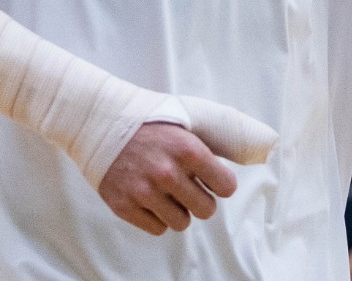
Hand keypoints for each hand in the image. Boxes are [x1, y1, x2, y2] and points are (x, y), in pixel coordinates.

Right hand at [98, 122, 236, 235]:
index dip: (220, 184)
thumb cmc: (148, 122)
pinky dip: (156, 217)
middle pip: (206, 210)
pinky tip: (149, 197)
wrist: (99, 123)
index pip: (226, 187)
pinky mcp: (124, 206)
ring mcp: (144, 191)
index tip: (211, 179)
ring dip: (178, 210)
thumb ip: (213, 141)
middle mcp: (167, 172)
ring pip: (181, 223)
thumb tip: (252, 153)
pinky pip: (157, 229)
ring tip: (166, 191)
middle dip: (201, 200)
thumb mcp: (184, 121)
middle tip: (188, 187)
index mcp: (188, 149)